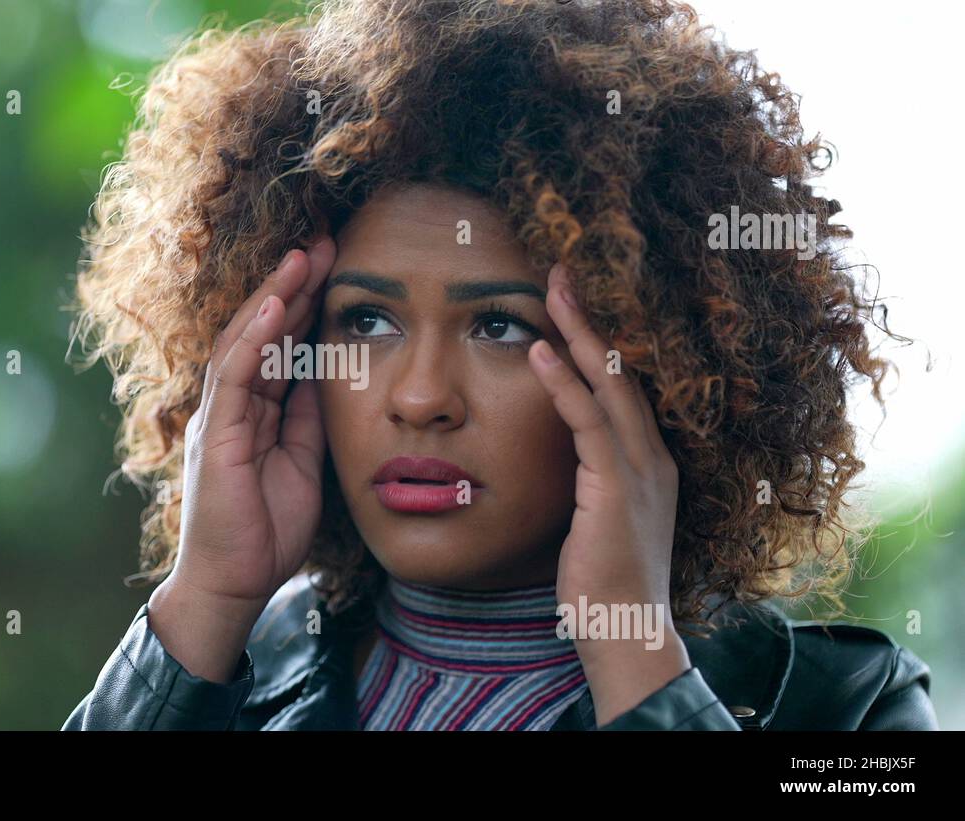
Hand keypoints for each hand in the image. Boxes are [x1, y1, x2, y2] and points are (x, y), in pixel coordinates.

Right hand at [171, 235, 337, 616]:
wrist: (234, 583)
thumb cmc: (265, 530)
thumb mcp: (303, 461)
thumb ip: (308, 418)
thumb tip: (328, 374)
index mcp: (251, 411)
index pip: (278, 344)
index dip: (303, 303)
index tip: (334, 266)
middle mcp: (231, 405)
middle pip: (260, 331)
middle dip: (292, 285)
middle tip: (324, 240)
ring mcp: (218, 416)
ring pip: (244, 341)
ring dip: (273, 296)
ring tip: (302, 256)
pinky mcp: (214, 434)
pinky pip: (233, 376)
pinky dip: (253, 339)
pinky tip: (274, 306)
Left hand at [528, 262, 689, 725]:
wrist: (627, 631)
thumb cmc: (605, 582)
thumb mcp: (597, 518)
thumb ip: (587, 480)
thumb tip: (559, 454)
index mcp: (649, 462)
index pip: (624, 387)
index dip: (598, 342)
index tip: (571, 302)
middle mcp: (652, 457)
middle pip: (622, 371)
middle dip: (591, 319)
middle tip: (562, 270)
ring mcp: (639, 471)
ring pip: (610, 386)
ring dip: (579, 333)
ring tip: (551, 288)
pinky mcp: (614, 490)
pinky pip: (587, 424)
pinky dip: (563, 384)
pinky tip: (540, 350)